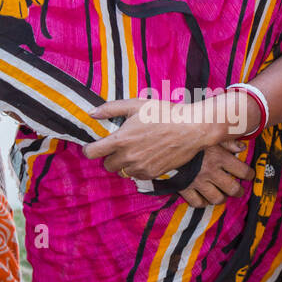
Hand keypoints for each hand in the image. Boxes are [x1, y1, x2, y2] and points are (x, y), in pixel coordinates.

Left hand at [85, 98, 216, 180]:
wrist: (190, 128)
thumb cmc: (164, 113)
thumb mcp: (136, 105)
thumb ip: (110, 109)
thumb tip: (91, 113)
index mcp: (121, 139)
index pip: (91, 153)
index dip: (90, 149)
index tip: (95, 146)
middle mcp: (128, 157)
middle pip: (107, 166)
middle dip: (111, 156)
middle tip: (122, 146)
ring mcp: (140, 167)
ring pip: (122, 172)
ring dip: (125, 164)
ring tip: (137, 150)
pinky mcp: (152, 174)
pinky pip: (137, 176)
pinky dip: (138, 169)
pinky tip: (147, 156)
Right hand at [178, 140, 254, 206]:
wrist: (160, 143)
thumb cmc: (186, 134)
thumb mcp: (208, 133)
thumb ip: (227, 140)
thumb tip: (241, 147)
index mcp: (219, 157)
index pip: (243, 171)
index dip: (249, 174)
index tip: (249, 175)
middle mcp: (211, 171)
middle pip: (233, 189)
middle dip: (239, 191)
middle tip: (239, 190)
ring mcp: (198, 182)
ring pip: (217, 198)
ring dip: (222, 198)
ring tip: (223, 195)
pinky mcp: (184, 188)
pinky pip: (197, 202)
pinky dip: (202, 202)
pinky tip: (204, 198)